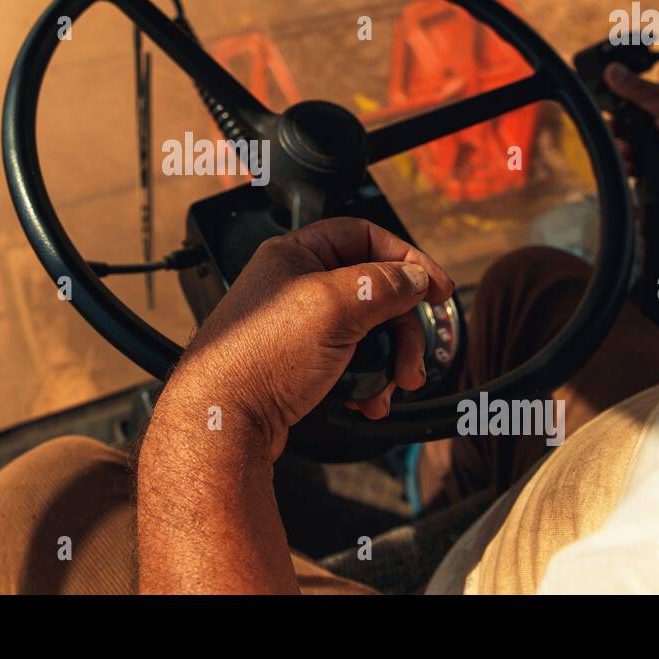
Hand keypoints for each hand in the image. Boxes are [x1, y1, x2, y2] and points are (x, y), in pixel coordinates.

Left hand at [160, 217, 453, 460]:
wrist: (224, 422)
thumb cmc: (260, 359)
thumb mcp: (334, 307)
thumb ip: (383, 285)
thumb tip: (415, 277)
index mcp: (295, 254)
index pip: (364, 236)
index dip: (405, 258)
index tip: (435, 287)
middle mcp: (294, 285)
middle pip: (372, 290)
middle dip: (401, 327)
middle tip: (414, 357)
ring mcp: (296, 327)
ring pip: (365, 331)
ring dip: (388, 360)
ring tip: (395, 385)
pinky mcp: (298, 364)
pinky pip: (349, 363)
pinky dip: (366, 381)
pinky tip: (369, 400)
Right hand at [604, 63, 658, 198]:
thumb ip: (639, 89)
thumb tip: (613, 70)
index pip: (629, 104)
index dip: (616, 111)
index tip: (610, 118)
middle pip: (625, 130)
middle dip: (618, 137)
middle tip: (623, 140)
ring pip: (627, 150)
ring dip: (624, 154)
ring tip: (630, 156)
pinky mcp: (658, 168)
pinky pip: (635, 169)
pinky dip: (631, 169)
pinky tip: (635, 168)